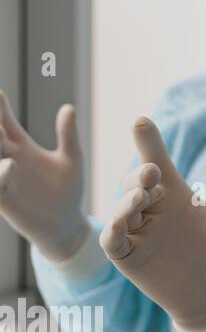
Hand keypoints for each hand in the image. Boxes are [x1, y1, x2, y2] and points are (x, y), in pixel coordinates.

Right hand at [0, 92, 88, 260]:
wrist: (67, 224)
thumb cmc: (67, 190)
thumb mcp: (72, 160)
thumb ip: (67, 135)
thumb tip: (68, 107)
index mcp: (21, 147)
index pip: (5, 122)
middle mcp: (7, 160)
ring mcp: (4, 180)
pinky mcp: (5, 201)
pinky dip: (0, 175)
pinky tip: (8, 165)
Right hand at [100, 118, 205, 331]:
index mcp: (175, 193)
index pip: (156, 160)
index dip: (148, 141)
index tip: (141, 121)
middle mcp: (152, 208)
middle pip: (134, 182)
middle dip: (139, 176)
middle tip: (151, 171)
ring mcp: (137, 231)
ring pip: (120, 208)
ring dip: (127, 199)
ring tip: (142, 196)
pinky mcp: (128, 256)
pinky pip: (112, 240)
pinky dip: (113, 229)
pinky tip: (121, 222)